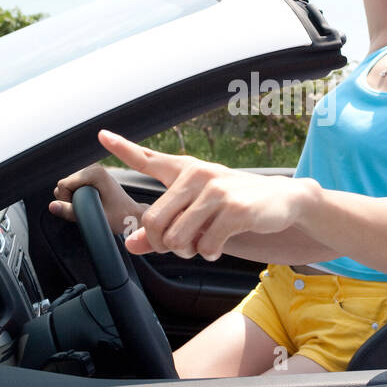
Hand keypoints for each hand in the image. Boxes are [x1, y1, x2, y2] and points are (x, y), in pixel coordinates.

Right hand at [50, 163, 144, 234]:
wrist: (132, 215)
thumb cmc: (120, 217)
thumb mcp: (93, 217)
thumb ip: (71, 212)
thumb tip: (52, 206)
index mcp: (94, 173)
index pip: (62, 185)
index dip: (67, 200)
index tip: (82, 208)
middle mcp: (93, 167)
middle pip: (64, 184)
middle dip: (70, 199)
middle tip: (88, 208)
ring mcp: (93, 170)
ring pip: (68, 185)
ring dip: (74, 198)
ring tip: (91, 205)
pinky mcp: (92, 175)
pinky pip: (74, 185)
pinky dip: (78, 195)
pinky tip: (90, 201)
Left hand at [98, 129, 317, 259]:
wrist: (284, 200)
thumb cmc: (236, 203)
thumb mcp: (198, 211)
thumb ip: (163, 227)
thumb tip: (130, 244)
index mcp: (186, 171)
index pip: (148, 158)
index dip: (123, 147)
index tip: (102, 134)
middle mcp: (198, 175)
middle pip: (154, 222)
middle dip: (163, 244)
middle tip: (181, 247)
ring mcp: (216, 191)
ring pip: (177, 239)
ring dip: (188, 251)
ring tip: (202, 245)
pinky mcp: (235, 209)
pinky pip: (206, 246)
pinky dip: (210, 253)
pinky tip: (219, 246)